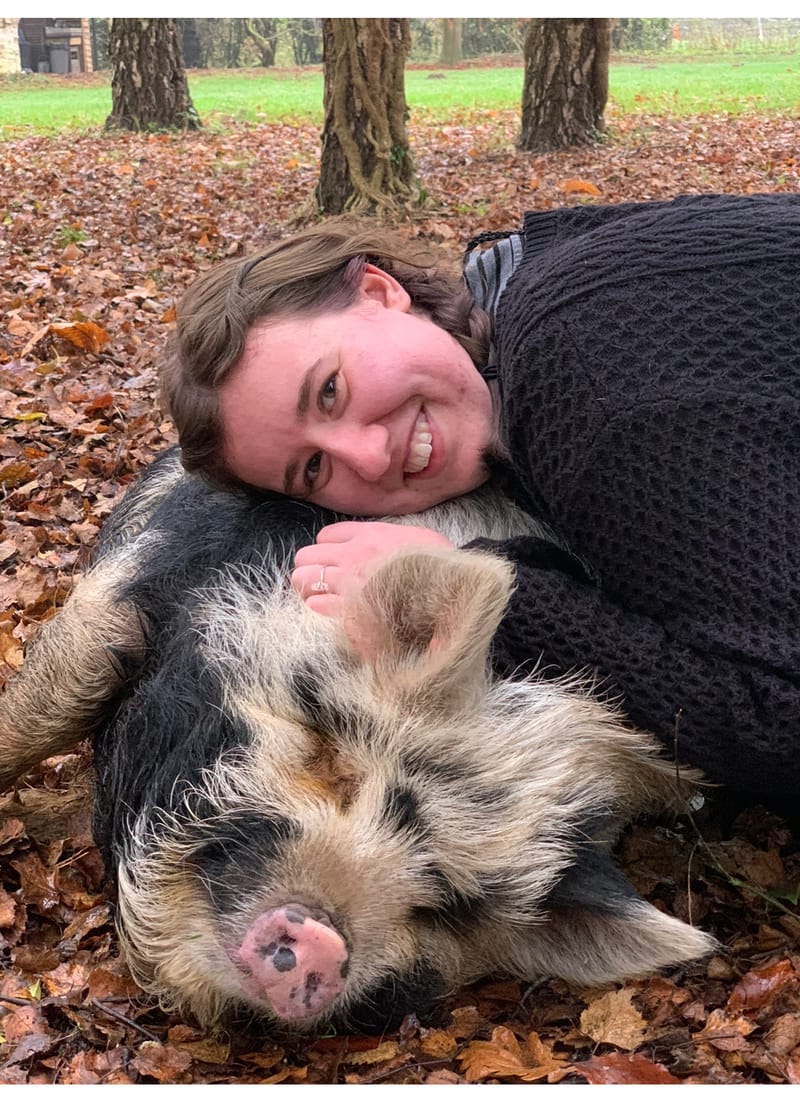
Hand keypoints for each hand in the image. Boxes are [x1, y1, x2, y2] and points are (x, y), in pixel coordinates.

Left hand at [291, 521, 453, 616]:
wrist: (453, 594)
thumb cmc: (438, 568)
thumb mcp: (412, 537)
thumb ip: (383, 538)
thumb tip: (364, 544)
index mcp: (368, 535)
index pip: (325, 536)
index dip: (328, 552)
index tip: (337, 565)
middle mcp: (353, 555)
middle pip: (305, 557)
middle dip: (311, 570)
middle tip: (325, 585)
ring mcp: (349, 582)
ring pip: (302, 580)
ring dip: (309, 590)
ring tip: (325, 599)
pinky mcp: (349, 610)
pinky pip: (315, 605)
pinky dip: (318, 609)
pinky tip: (332, 614)